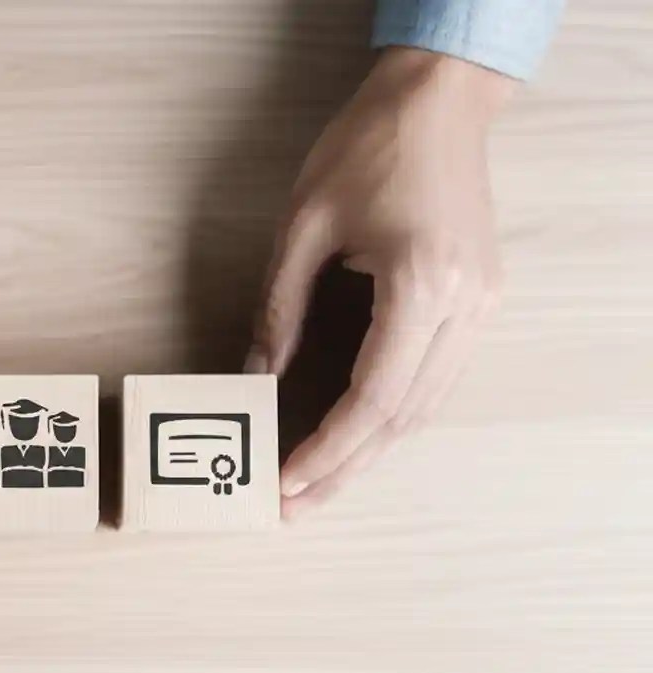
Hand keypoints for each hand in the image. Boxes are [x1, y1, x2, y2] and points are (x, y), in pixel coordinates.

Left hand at [247, 48, 515, 516]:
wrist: (437, 99)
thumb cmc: (366, 148)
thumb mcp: (303, 226)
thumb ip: (279, 309)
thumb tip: (256, 376)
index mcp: (422, 286)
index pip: (372, 399)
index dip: (327, 449)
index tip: (284, 482)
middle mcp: (465, 307)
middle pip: (405, 418)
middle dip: (347, 468)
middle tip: (295, 506)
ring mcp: (484, 305)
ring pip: (427, 406)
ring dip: (373, 450)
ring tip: (320, 483)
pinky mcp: (482, 298)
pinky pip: (437, 377)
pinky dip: (396, 414)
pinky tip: (359, 434)